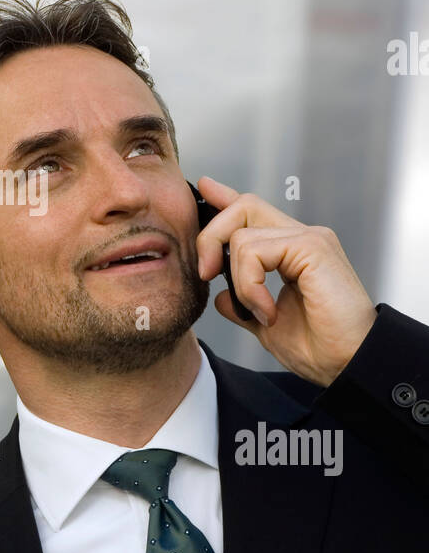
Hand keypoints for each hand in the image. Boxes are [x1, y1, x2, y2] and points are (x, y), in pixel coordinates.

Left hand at [194, 175, 377, 386]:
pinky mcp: (313, 246)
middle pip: (243, 207)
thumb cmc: (320, 348)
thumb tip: (221, 296)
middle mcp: (302, 237)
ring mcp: (309, 238)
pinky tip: (268, 312)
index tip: (205, 188)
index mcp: (292, 250)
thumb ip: (243, 303)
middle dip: (211, 237)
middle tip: (207, 274)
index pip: (254, 211)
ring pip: (242, 234)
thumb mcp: (265, 323)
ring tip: (259, 312)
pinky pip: (255, 251)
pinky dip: (251, 285)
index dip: (226, 198)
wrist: (347, 364)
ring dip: (240, 280)